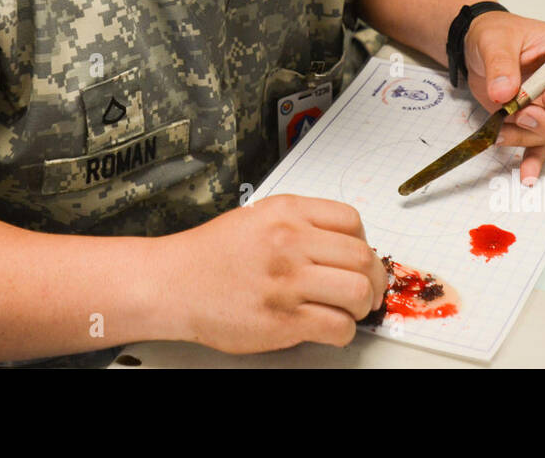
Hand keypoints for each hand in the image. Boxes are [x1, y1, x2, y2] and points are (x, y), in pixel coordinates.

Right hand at [158, 195, 385, 354]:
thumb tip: (343, 244)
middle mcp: (289, 242)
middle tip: (366, 291)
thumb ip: (299, 224)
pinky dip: (343, 332)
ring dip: (361, 307)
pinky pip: (337, 327)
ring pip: (357, 293)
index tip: (359, 259)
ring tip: (348, 310)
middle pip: (362, 258)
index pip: (352, 221)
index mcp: (286, 212)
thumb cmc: (210, 254)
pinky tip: (329, 327)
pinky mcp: (281, 320)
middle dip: (373, 279)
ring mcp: (286, 282)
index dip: (364, 243)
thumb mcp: (257, 217)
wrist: (171, 283)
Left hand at [462, 12, 544, 182]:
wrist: (476, 47)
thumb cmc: (496, 34)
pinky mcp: (534, 121)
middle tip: (522, 113)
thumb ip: (500, 65)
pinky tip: (526, 175)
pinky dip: (533, 160)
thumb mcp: (495, 41)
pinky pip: (541, 145)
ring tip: (502, 126)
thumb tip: (504, 93)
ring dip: (533, 135)